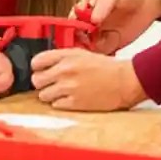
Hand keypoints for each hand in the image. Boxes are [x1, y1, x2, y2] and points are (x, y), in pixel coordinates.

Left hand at [31, 49, 146, 110]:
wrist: (124, 81)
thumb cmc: (106, 67)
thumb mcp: (82, 54)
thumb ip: (62, 58)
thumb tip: (45, 65)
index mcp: (67, 56)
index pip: (37, 61)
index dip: (38, 67)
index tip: (41, 70)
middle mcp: (65, 70)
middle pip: (36, 79)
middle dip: (42, 82)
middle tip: (51, 84)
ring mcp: (69, 87)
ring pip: (43, 95)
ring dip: (50, 95)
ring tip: (62, 92)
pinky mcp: (74, 103)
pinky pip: (55, 105)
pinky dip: (60, 103)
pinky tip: (70, 99)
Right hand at [75, 0, 160, 54]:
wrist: (149, 5)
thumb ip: (102, 6)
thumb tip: (92, 19)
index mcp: (85, 10)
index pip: (70, 22)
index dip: (70, 29)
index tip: (76, 35)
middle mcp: (88, 25)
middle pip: (75, 39)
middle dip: (77, 45)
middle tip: (84, 48)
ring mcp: (98, 36)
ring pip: (85, 49)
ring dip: (88, 54)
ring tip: (95, 54)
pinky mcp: (109, 46)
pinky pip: (100, 55)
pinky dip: (101, 59)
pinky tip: (107, 56)